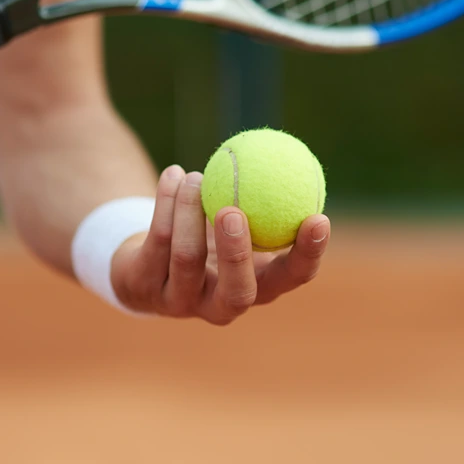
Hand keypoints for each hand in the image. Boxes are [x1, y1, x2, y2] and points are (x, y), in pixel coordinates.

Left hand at [110, 165, 330, 324]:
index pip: (291, 279)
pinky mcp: (144, 289)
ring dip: (190, 210)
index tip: (319, 217)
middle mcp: (221, 305)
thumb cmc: (208, 233)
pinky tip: (174, 174)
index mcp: (258, 287)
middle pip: (237, 292)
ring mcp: (180, 302)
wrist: (145, 260)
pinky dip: (166, 203)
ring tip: (196, 176)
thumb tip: (297, 158)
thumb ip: (266, 200)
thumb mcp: (241, 219)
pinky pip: (157, 241)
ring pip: (186, 258)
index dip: (308, 254)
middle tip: (233, 210)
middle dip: (236, 254)